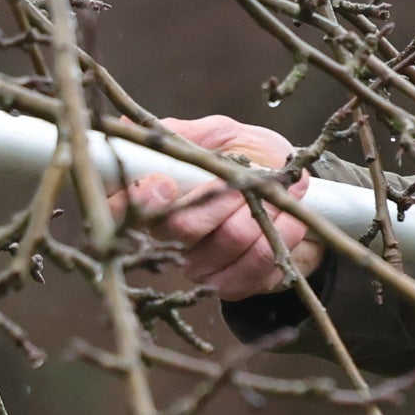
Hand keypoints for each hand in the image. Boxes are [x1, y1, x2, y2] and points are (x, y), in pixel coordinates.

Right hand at [115, 113, 318, 300]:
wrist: (295, 196)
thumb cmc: (250, 157)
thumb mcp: (219, 135)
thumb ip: (184, 135)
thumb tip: (131, 129)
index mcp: (153, 197)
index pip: (119, 209)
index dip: (139, 199)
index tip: (165, 183)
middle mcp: (166, 238)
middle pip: (181, 227)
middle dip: (223, 195)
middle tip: (245, 177)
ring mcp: (197, 266)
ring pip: (229, 240)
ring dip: (261, 208)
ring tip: (274, 190)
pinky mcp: (232, 285)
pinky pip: (258, 262)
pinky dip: (282, 231)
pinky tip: (287, 216)